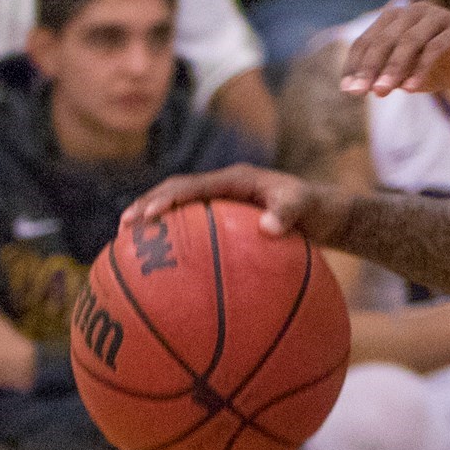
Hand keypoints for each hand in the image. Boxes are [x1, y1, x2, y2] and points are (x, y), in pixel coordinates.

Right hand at [121, 163, 347, 242]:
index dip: (167, 198)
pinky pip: (193, 229)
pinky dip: (174, 242)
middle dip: (147, 206)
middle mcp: (223, 187)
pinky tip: (161, 271)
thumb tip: (270, 228)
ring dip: (152, 221)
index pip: (192, 185)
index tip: (148, 216)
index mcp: (235, 178)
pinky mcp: (222, 220)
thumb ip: (289, 212)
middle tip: (123, 228)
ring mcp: (221, 203)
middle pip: (174, 192)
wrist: (326, 212)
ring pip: (178, 209)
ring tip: (125, 245)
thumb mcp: (307, 207)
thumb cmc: (316, 208)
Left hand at [340, 1, 449, 95]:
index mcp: (397, 20)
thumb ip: (391, 77)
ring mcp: (438, 17)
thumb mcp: (414, 74)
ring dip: (392, 68)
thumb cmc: (449, 63)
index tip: (346, 90)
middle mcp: (414, 12)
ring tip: (381, 92)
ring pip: (407, 42)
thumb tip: (362, 87)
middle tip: (358, 92)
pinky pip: (435, 48)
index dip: (355, 65)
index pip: (367, 41)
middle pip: (383, 40)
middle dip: (368, 68)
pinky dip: (422, 68)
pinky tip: (412, 89)